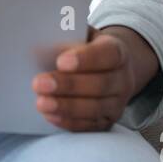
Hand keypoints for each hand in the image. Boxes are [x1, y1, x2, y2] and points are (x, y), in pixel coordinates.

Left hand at [31, 25, 156, 131]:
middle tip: (39, 83)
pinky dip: (69, 122)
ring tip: (41, 103)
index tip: (61, 61)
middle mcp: (123, 79)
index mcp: (118, 51)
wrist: (109, 70)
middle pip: (100, 84)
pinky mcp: (108, 120)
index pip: (108, 54)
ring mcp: (118, 102)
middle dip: (68, 85)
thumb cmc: (87, 49)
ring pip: (95, 108)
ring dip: (66, 107)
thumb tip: (40, 50)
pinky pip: (90, 125)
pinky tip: (50, 115)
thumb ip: (67, 39)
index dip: (86, 59)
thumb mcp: (81, 36)